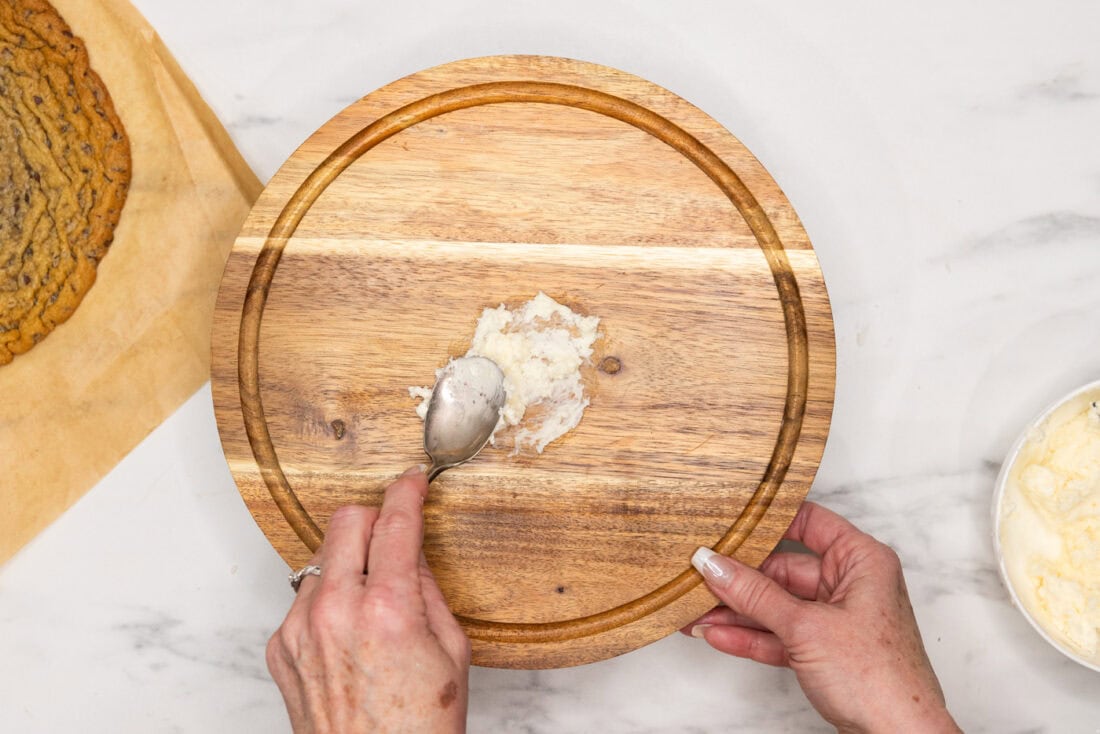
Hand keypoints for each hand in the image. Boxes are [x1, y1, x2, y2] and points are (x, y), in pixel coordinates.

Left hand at [266, 466, 470, 732]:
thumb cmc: (419, 727)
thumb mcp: (452, 652)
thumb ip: (429, 590)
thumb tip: (411, 554)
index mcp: (387, 610)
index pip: (394, 524)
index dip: (406, 493)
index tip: (411, 481)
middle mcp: (334, 612)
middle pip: (345, 522)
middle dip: (373, 519)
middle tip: (393, 537)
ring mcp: (299, 630)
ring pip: (322, 558)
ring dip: (349, 562)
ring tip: (373, 602)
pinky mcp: (280, 648)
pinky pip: (304, 598)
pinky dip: (328, 600)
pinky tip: (350, 633)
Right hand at [684, 502, 959, 733]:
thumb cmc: (882, 679)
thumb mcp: (806, 627)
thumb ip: (755, 595)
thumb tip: (716, 566)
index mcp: (862, 560)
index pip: (808, 521)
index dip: (768, 518)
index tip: (729, 519)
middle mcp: (851, 583)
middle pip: (783, 568)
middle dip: (739, 578)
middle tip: (699, 574)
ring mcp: (837, 618)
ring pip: (777, 604)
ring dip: (737, 611)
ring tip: (696, 609)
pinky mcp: (825, 649)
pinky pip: (780, 634)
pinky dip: (751, 636)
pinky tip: (717, 634)